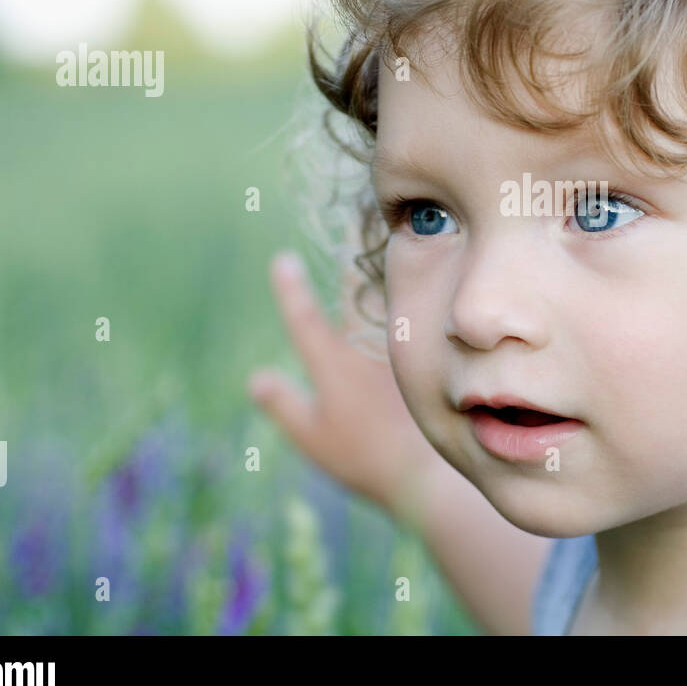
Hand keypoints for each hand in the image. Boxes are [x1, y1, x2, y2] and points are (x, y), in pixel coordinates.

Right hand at [247, 251, 433, 511]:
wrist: (428, 472)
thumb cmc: (366, 460)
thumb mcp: (314, 438)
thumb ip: (283, 405)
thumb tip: (256, 378)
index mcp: (333, 365)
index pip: (305, 317)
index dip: (291, 288)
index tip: (282, 258)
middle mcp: (365, 348)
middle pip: (355, 287)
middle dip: (351, 249)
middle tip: (352, 213)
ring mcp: (398, 348)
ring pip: (389, 296)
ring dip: (385, 265)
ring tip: (386, 228)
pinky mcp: (426, 352)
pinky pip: (415, 315)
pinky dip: (413, 294)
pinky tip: (430, 271)